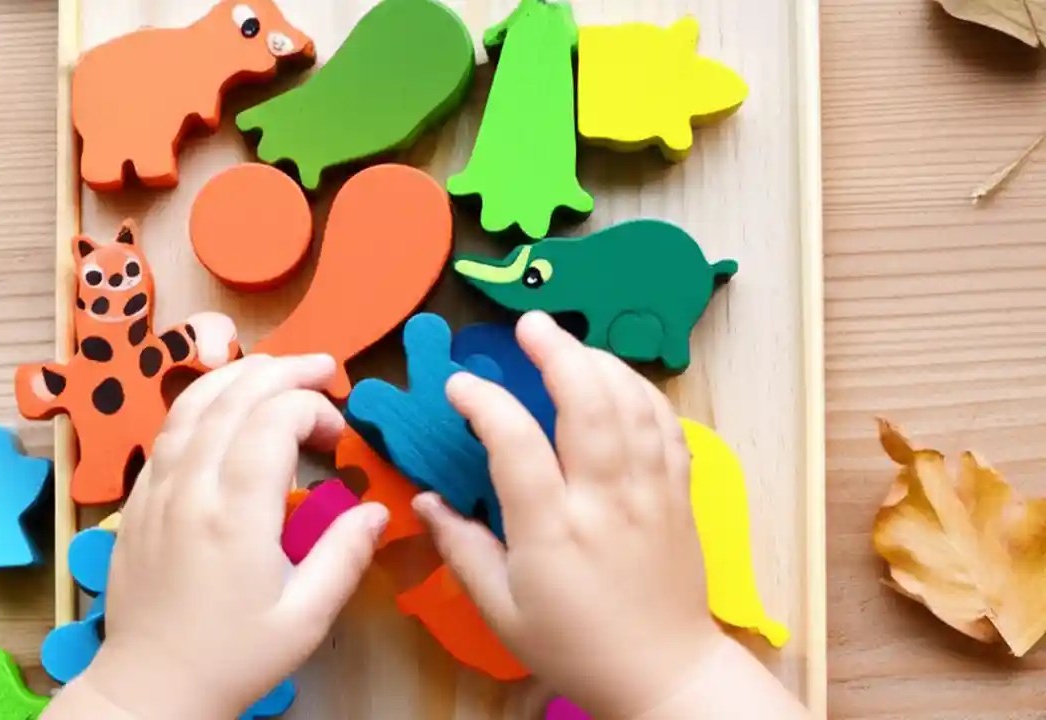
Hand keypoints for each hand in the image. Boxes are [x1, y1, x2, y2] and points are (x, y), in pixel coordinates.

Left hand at [59, 354, 388, 719]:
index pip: (272, 421)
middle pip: (233, 398)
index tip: (337, 436)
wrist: (151, 687)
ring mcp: (157, 490)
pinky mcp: (139, 499)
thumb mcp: (304, 618)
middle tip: (323, 368)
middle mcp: (191, 489)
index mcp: (235, 516)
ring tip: (276, 369)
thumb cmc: (234, 658)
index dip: (311, 408)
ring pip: (192, 403)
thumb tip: (376, 510)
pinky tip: (224, 403)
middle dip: (283, 372)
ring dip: (238, 375)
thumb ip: (344, 557)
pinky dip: (201, 401)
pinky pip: (168, 429)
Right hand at [414, 311, 722, 717]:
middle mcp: (606, 501)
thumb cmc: (574, 646)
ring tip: (569, 344)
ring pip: (633, 404)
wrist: (664, 674)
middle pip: (589, 404)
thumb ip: (462, 550)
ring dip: (601, 362)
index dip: (485, 403)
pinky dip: (642, 391)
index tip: (460, 386)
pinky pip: (667, 425)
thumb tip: (427, 501)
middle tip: (529, 325)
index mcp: (554, 532)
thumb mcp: (502, 611)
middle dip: (558, 352)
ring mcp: (651, 493)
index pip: (517, 445)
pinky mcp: (680, 494)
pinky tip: (618, 379)